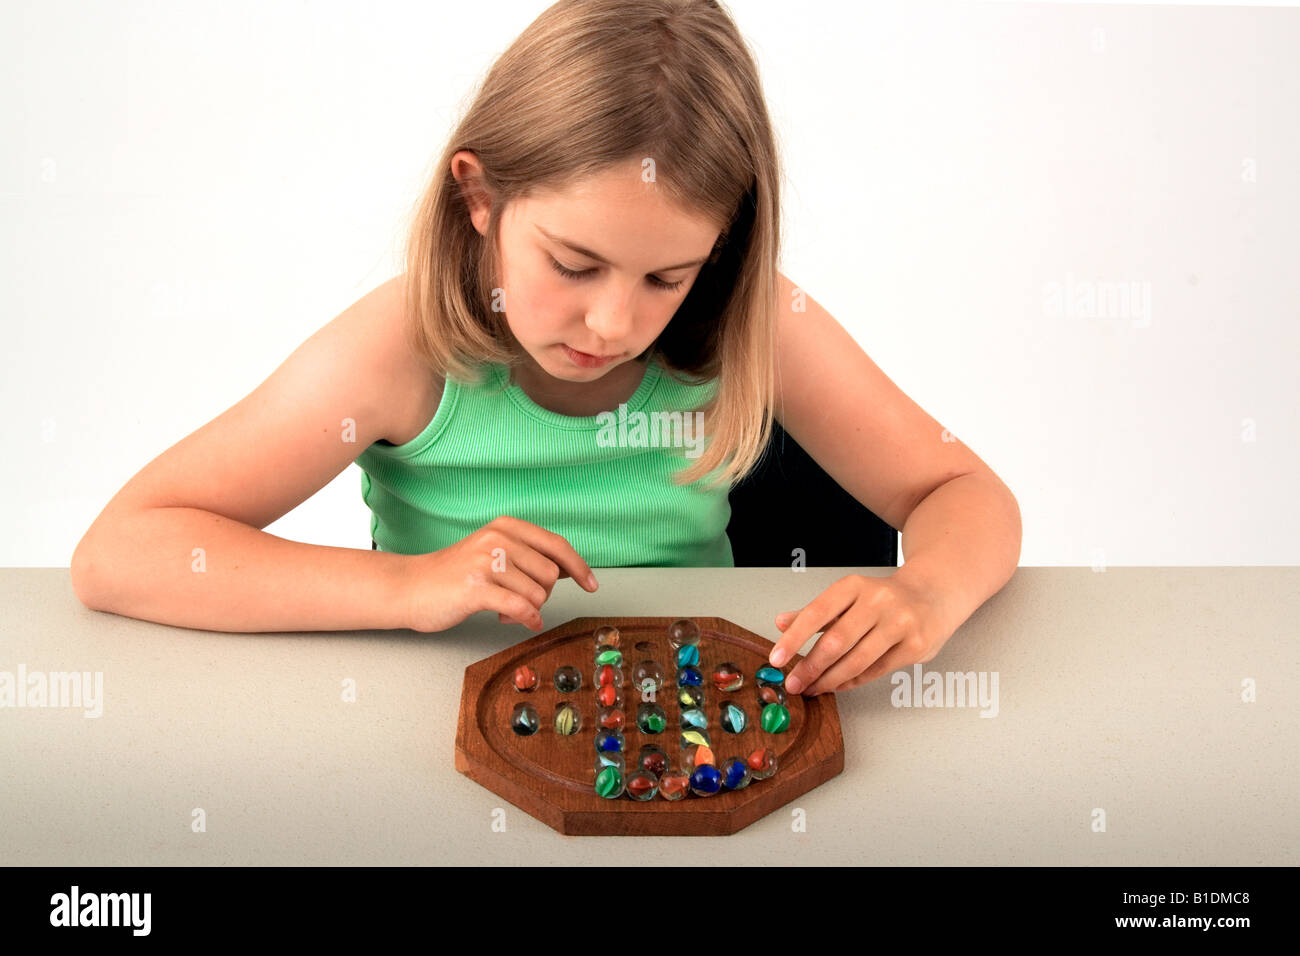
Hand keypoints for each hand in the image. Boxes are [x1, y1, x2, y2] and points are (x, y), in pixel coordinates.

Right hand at [399, 516, 597, 632]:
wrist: (411, 587)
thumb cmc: (455, 575)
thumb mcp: (494, 552)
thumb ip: (528, 556)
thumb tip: (570, 569)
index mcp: (506, 526)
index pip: (556, 545)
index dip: (579, 567)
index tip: (592, 585)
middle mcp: (497, 538)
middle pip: (550, 573)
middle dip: (542, 595)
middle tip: (519, 601)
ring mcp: (486, 561)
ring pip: (537, 593)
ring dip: (527, 610)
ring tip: (504, 610)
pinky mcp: (476, 587)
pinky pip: (521, 607)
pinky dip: (525, 620)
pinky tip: (514, 621)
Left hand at [767, 573, 951, 694]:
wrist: (934, 594)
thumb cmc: (884, 598)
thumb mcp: (848, 596)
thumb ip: (815, 612)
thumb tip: (781, 623)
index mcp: (855, 585)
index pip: (817, 612)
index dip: (794, 638)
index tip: (777, 658)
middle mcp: (878, 601)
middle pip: (837, 641)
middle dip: (810, 667)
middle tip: (794, 684)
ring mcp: (900, 624)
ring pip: (857, 660)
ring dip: (830, 680)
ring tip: (812, 688)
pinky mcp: (915, 646)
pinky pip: (876, 670)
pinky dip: (852, 681)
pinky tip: (837, 685)